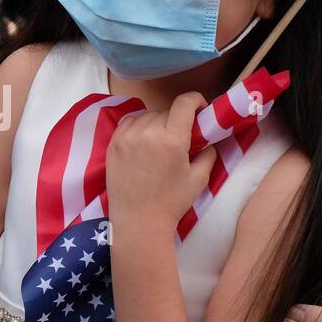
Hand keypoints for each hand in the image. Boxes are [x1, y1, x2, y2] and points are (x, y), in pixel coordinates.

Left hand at [107, 92, 215, 230]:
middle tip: (180, 138)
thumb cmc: (171, 202)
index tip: (200, 109)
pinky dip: (138, 126)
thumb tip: (207, 137)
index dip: (196, 100)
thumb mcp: (200, 178)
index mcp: (172, 140)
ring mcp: (127, 137)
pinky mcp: (113, 143)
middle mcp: (148, 133)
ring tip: (160, 142)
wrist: (138, 221)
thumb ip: (207, 152)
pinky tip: (143, 141)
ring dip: (157, 123)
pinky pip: (129, 122)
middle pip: (167, 111)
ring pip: (148, 115)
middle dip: (177, 120)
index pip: (185, 102)